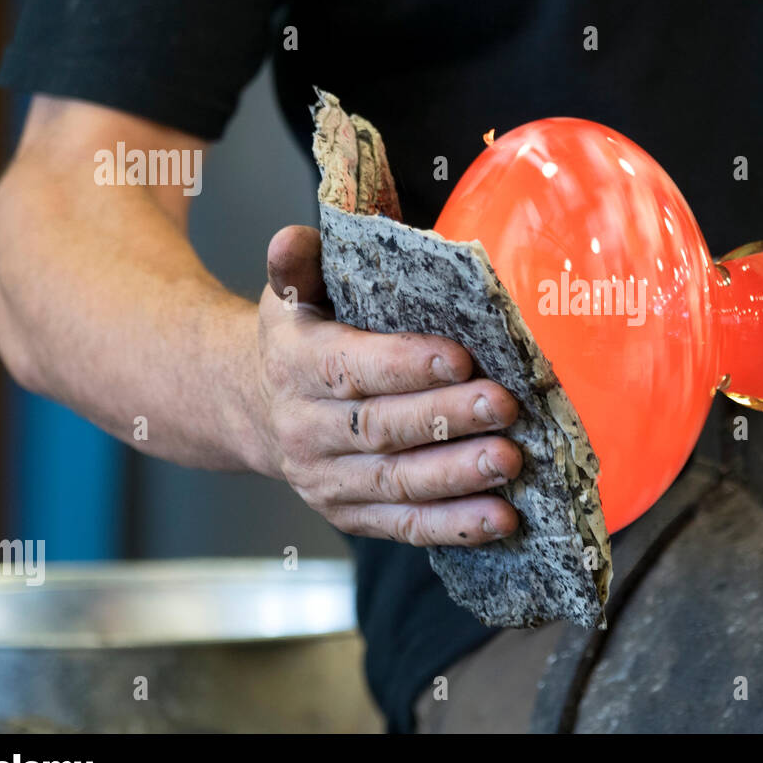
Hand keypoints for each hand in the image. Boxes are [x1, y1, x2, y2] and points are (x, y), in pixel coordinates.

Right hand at [254, 225, 521, 545]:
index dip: (405, 365)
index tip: (461, 357)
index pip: (350, 367)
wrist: (252, 407)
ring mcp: (326, 478)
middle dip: (447, 418)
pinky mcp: (350, 514)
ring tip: (510, 461)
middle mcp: (305, 428)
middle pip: (381, 427)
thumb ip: (298, 263)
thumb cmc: (299, 338)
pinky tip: (502, 518)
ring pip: (397, 481)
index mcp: (295, 364)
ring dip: (457, 476)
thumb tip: (291, 236)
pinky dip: (453, 526)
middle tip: (505, 405)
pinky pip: (404, 524)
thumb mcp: (292, 293)